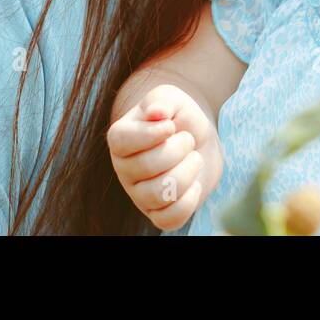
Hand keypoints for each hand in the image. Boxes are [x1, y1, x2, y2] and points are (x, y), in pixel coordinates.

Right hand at [107, 83, 222, 230]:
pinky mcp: (157, 213)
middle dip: (178, 149)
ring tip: (194, 158)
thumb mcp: (172, 99)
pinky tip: (194, 184)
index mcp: (120, 139)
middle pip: (146, 166)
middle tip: (188, 139)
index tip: (171, 125)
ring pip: (158, 194)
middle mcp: (124, 169)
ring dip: (187, 173)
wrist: (199, 140)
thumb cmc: (180, 117)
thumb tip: (157, 113)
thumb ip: (163, 101)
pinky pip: (167, 220)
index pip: (123, 141)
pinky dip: (188, 202)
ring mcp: (139, 194)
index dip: (151, 134)